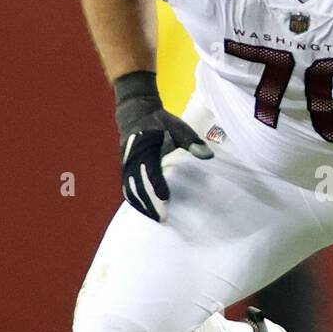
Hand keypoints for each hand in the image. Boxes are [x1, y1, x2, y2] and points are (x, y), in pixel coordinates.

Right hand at [114, 71, 211, 221]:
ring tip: (154, 219)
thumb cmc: (160, 122)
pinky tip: (144, 210)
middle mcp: (133, 158)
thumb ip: (191, 142)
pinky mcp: (125, 168)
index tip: (166, 198)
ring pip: (130, 189)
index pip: (151, 170)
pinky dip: (134, 200)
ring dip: (141, 205)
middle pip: (138, 185)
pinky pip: (127, 187)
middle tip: (161, 218)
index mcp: (145, 148)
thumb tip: (207, 155)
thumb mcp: (178, 127)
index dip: (157, 185)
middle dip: (149, 203)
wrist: (135, 113)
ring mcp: (126, 164)